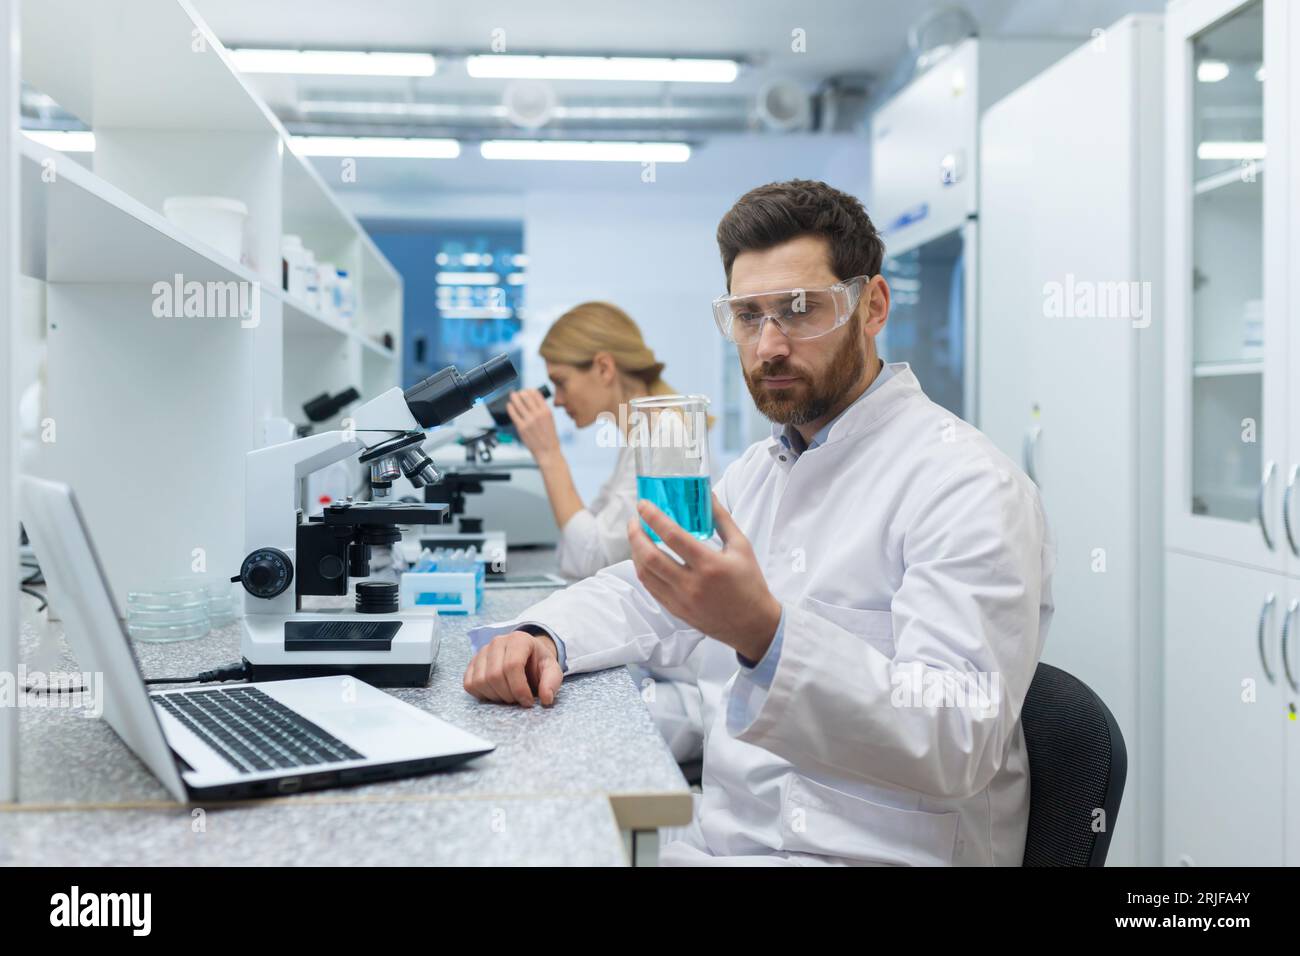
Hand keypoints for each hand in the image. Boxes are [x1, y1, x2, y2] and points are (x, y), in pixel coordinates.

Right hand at [463, 630, 563, 706]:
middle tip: (518, 700)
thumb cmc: (537, 664)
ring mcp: (482, 652)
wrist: (526, 657)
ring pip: (480, 681)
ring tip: (508, 696)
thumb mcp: (552, 670)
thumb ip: (551, 682)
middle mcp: (497, 642)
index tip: (528, 702)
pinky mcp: (472, 663)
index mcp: (519, 640)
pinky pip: (469, 684)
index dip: (519, 689)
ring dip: (495, 696)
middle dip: (508, 695)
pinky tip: (496, 693)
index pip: (512, 665)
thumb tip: (546, 699)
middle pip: (494, 675)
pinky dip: (481, 694)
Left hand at [506, 389, 561, 462]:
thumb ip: (542, 410)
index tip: (526, 390)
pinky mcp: (521, 427)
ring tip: (512, 395)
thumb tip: (532, 400)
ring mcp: (529, 421)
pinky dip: (510, 407)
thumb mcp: (550, 420)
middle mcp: (538, 414)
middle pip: (526, 396)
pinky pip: (513, 414)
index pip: (536, 394)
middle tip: (518, 392)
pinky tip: (509, 405)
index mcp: (546, 411)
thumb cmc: (549, 438)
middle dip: (521, 392)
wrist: (548, 452)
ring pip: (518, 403)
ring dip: (514, 397)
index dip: (529, 390)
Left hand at [627, 494, 781, 661]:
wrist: (752, 624)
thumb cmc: (749, 582)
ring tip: (637, 536)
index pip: (673, 536)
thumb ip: (721, 518)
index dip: (654, 517)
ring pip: (645, 573)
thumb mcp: (741, 546)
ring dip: (636, 551)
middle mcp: (692, 584)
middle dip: (636, 534)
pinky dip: (643, 569)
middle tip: (635, 520)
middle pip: (650, 557)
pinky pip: (650, 587)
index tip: (643, 504)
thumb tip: (706, 493)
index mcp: (710, 565)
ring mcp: (681, 600)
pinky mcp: (675, 610)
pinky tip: (643, 557)